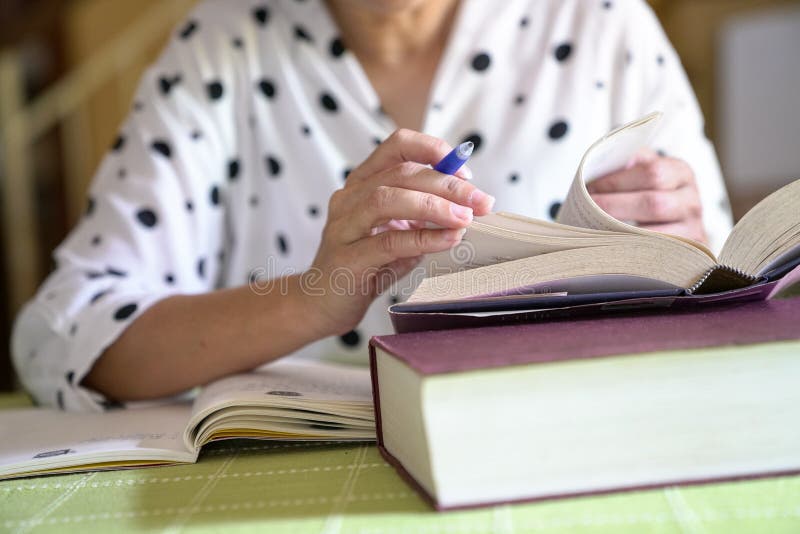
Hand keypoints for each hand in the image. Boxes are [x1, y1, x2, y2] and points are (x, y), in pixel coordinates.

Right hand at [303, 129, 494, 336]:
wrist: (322, 303)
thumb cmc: (365, 265)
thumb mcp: (398, 231)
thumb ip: (424, 216)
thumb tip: (470, 205)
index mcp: (362, 182)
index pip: (398, 145)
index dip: (434, 151)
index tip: (466, 173)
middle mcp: (349, 197)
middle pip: (400, 173)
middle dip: (448, 184)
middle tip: (481, 201)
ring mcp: (344, 227)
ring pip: (388, 199)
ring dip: (434, 206)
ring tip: (465, 219)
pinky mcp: (347, 258)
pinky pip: (388, 242)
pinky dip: (424, 238)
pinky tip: (448, 240)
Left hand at [587, 149, 707, 242]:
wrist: (675, 226)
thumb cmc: (647, 194)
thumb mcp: (641, 173)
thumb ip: (626, 166)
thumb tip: (602, 167)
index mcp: (680, 172)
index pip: (652, 173)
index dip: (616, 181)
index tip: (590, 188)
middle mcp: (691, 201)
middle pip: (654, 203)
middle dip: (614, 206)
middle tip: (586, 209)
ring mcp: (693, 229)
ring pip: (656, 233)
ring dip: (619, 233)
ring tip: (593, 229)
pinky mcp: (688, 254)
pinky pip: (657, 257)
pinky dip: (631, 253)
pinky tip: (610, 249)